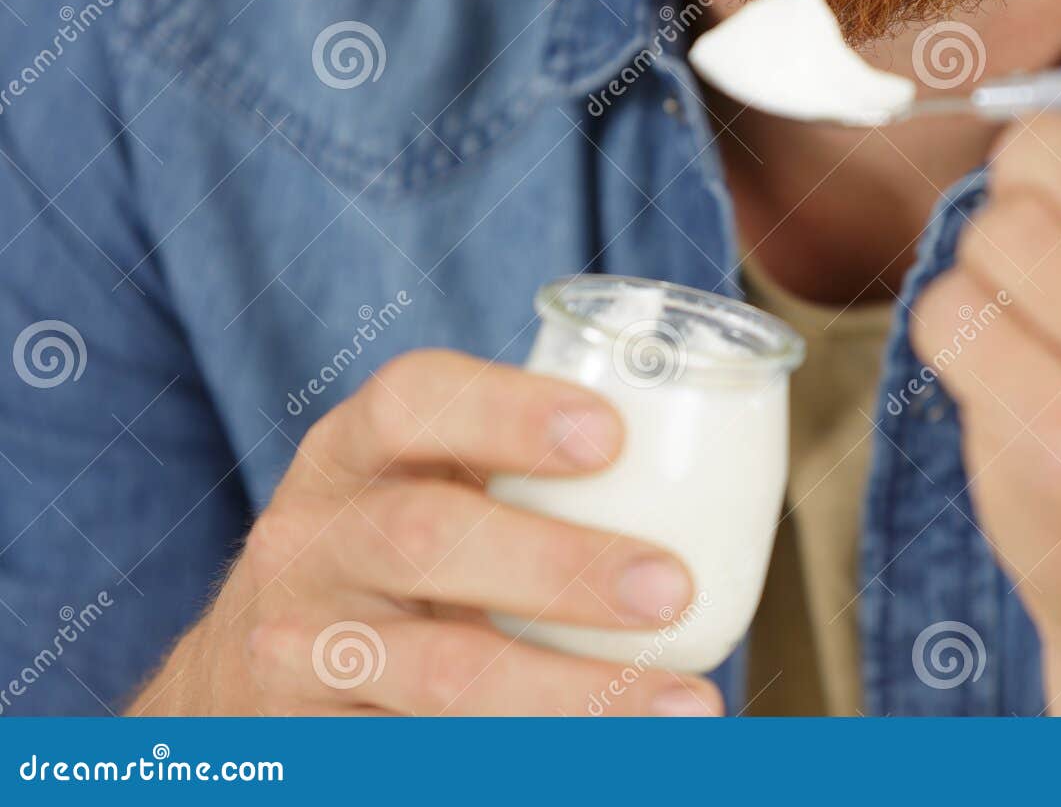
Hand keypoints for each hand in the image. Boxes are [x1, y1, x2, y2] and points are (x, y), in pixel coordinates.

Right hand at [128, 350, 721, 716]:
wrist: (242, 683)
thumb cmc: (384, 565)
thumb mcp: (415, 494)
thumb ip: (514, 475)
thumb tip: (714, 476)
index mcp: (353, 453)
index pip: (413, 401)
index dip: (510, 411)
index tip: (611, 435)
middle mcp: (312, 540)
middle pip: (428, 538)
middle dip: (562, 565)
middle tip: (673, 588)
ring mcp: (299, 651)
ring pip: (439, 673)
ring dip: (573, 691)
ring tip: (684, 705)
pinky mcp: (310, 744)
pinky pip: (420, 753)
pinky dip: (526, 758)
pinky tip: (607, 762)